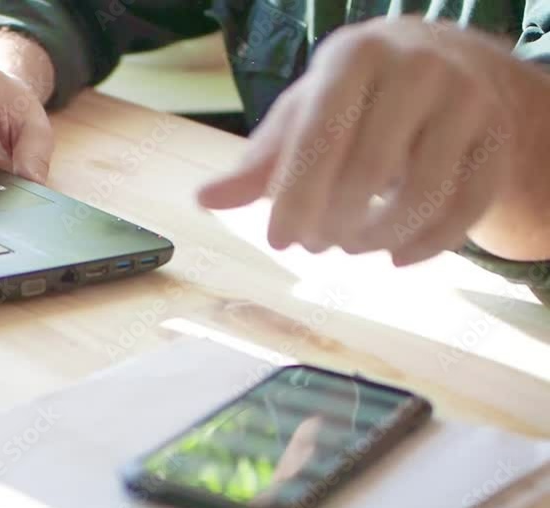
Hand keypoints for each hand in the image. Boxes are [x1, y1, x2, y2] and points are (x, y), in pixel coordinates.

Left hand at [199, 17, 527, 265]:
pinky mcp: (498, 140)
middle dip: (333, 223)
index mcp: (355, 57)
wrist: (448, 66)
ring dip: (377, 238)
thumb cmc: (355, 101)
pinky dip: (426, 246)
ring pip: (424, 196)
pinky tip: (394, 256)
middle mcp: (418, 69)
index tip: (279, 242)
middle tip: (314, 243)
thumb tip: (204, 201)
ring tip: (350, 244)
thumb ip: (258, 162)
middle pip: (370, 172)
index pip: (320, 135)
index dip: (296, 197)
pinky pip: (465, 210)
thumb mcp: (303, 116)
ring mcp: (467, 101)